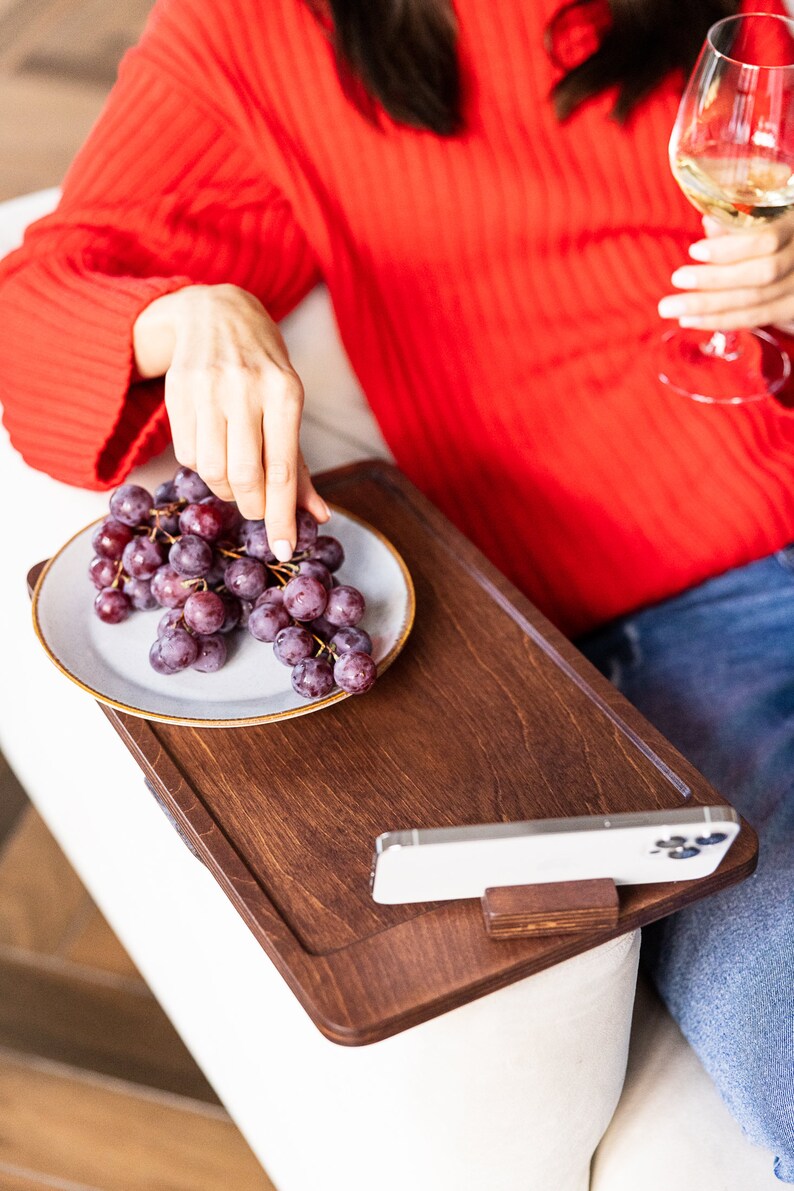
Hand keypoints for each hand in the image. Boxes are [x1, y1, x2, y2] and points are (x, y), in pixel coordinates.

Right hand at [133, 284, 328, 559]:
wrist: (214, 313)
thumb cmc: (263, 368)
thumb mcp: (289, 405)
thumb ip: (299, 464)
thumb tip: (319, 516)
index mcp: (285, 393)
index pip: (283, 470)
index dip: (283, 516)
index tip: (284, 550)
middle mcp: (247, 389)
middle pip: (244, 477)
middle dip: (252, 506)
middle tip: (256, 507)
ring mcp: (208, 389)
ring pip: (212, 470)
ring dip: (224, 488)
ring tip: (235, 474)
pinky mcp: (178, 392)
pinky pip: (187, 455)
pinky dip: (202, 466)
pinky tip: (213, 448)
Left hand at [658, 215, 793, 333]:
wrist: (792, 260)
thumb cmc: (769, 230)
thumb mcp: (759, 217)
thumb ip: (736, 221)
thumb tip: (710, 223)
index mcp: (793, 225)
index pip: (766, 239)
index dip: (731, 248)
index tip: (695, 250)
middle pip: (761, 273)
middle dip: (714, 279)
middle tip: (677, 278)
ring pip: (755, 301)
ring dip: (709, 306)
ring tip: (672, 307)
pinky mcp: (790, 309)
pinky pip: (754, 318)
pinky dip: (720, 320)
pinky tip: (690, 320)